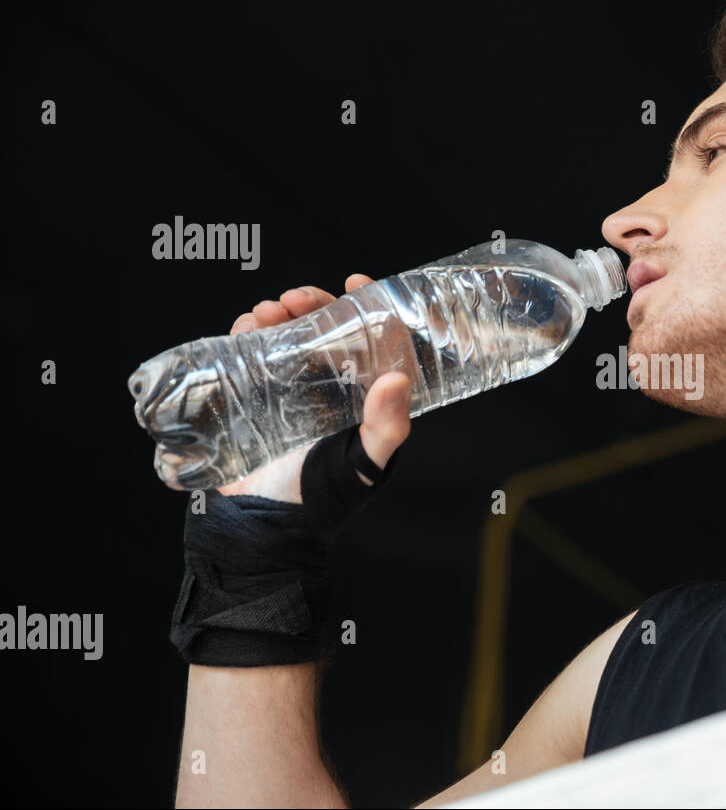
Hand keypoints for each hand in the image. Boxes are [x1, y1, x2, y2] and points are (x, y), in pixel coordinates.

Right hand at [218, 274, 412, 501]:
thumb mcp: (364, 464)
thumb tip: (397, 380)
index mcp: (365, 395)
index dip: (368, 306)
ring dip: (277, 314)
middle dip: (313, 304)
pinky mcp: (253, 394)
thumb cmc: (321, 499)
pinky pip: (250, 351)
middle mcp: (330, 385)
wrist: (261, 527)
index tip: (356, 282)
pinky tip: (245, 327)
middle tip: (295, 299)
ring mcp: (290, 387)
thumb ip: (386, 429)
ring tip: (264, 313)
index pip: (372, 339)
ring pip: (288, 334)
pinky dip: (246, 332)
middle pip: (327, 328)